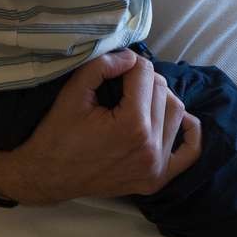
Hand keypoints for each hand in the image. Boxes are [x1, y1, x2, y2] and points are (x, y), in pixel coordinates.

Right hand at [0, 49, 201, 203]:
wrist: (47, 176)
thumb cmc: (57, 134)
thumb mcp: (73, 93)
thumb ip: (102, 66)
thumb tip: (131, 57)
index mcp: (132, 126)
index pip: (145, 74)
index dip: (129, 63)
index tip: (115, 66)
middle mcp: (150, 148)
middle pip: (162, 91)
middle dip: (143, 79)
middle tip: (123, 81)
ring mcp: (156, 167)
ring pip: (176, 112)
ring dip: (160, 98)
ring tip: (138, 97)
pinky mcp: (157, 179)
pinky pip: (189, 153)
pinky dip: (189, 133)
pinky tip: (181, 120)